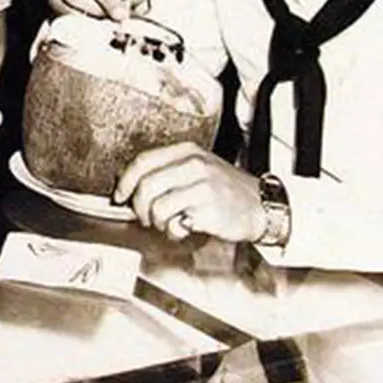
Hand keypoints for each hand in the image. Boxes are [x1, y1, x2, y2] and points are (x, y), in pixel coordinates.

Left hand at [113, 142, 265, 243]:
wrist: (262, 205)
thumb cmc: (226, 190)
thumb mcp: (197, 168)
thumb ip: (167, 171)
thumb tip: (129, 183)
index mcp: (186, 151)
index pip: (142, 161)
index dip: (125, 181)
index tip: (120, 196)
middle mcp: (193, 164)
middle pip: (145, 185)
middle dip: (138, 207)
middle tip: (144, 217)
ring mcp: (202, 186)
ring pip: (157, 205)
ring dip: (156, 221)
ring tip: (168, 223)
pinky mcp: (208, 209)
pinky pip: (175, 222)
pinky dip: (173, 231)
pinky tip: (184, 228)